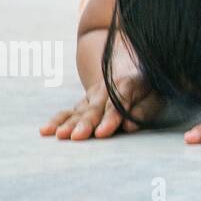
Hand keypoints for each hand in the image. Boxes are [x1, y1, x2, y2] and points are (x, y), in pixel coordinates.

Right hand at [41, 74, 159, 139]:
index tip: (102, 133)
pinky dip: (57, 120)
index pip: (118, 105)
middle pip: (95, 109)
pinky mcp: (82, 103)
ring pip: (79, 111)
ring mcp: (92, 96)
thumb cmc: (147, 90)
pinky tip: (45, 130)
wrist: (130, 64)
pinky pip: (67, 112)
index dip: (111, 119)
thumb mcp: (155, 96)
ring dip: (69, 123)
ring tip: (61, 135)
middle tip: (78, 136)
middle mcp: (106, 90)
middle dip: (87, 123)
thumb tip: (130, 126)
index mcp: (128, 86)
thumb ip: (144, 110)